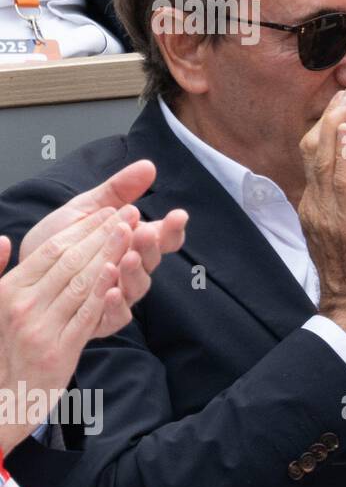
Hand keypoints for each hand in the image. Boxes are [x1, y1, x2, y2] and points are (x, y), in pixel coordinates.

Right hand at [1, 208, 131, 450]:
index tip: (108, 211)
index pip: (51, 250)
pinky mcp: (59, 350)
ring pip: (82, 282)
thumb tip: (3, 239)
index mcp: (8, 290)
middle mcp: (22, 305)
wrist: (2, 398)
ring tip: (133, 232)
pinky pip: (87, 314)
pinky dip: (105, 291)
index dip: (83, 228)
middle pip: (70, 261)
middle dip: (103, 234)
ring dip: (111, 254)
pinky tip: (122, 273)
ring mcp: (40, 327)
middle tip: (130, 213)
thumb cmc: (1, 348)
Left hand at [18, 160, 186, 337]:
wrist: (26, 270)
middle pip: (153, 261)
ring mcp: (119, 295)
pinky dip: (116, 305)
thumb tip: (148, 166)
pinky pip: (116, 316)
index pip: (164, 238)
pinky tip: (111, 290)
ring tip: (125, 257)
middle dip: (151, 247)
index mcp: (134, 244)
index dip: (173, 228)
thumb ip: (118, 189)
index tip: (178, 215)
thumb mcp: (87, 208)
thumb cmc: (59, 241)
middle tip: (144, 231)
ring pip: (139, 287)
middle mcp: (131, 270)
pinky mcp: (101, 319)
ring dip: (135, 273)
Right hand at [298, 87, 345, 351]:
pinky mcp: (345, 224)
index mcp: (311, 204)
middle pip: (310, 148)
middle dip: (327, 114)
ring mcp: (325, 214)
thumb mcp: (340, 228)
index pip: (311, 154)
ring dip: (336, 123)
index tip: (340, 101)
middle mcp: (312, 204)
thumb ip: (339, 200)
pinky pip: (341, 182)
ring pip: (322, 158)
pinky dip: (343, 153)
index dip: (324, 125)